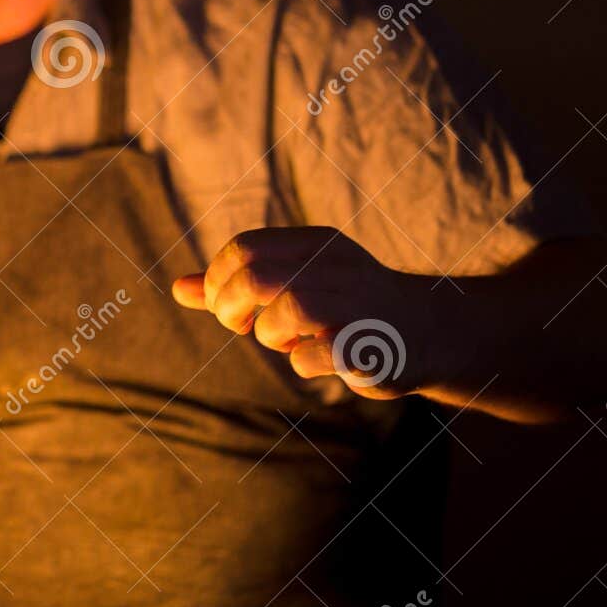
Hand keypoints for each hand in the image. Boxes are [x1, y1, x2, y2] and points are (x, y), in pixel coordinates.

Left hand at [171, 227, 425, 399]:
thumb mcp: (295, 283)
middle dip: (231, 307)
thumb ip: (236, 286)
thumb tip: (177, 288)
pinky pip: (317, 354)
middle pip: (255, 276)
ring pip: (287, 309)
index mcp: (315, 244)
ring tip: (284, 341)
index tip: (229, 306)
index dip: (219, 280)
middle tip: (241, 327)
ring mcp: (357, 303)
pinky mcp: (370, 344)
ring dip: (269, 334)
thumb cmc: (347, 307)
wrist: (429, 333)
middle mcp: (336, 266)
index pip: (243, 248)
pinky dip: (302, 363)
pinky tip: (313, 359)